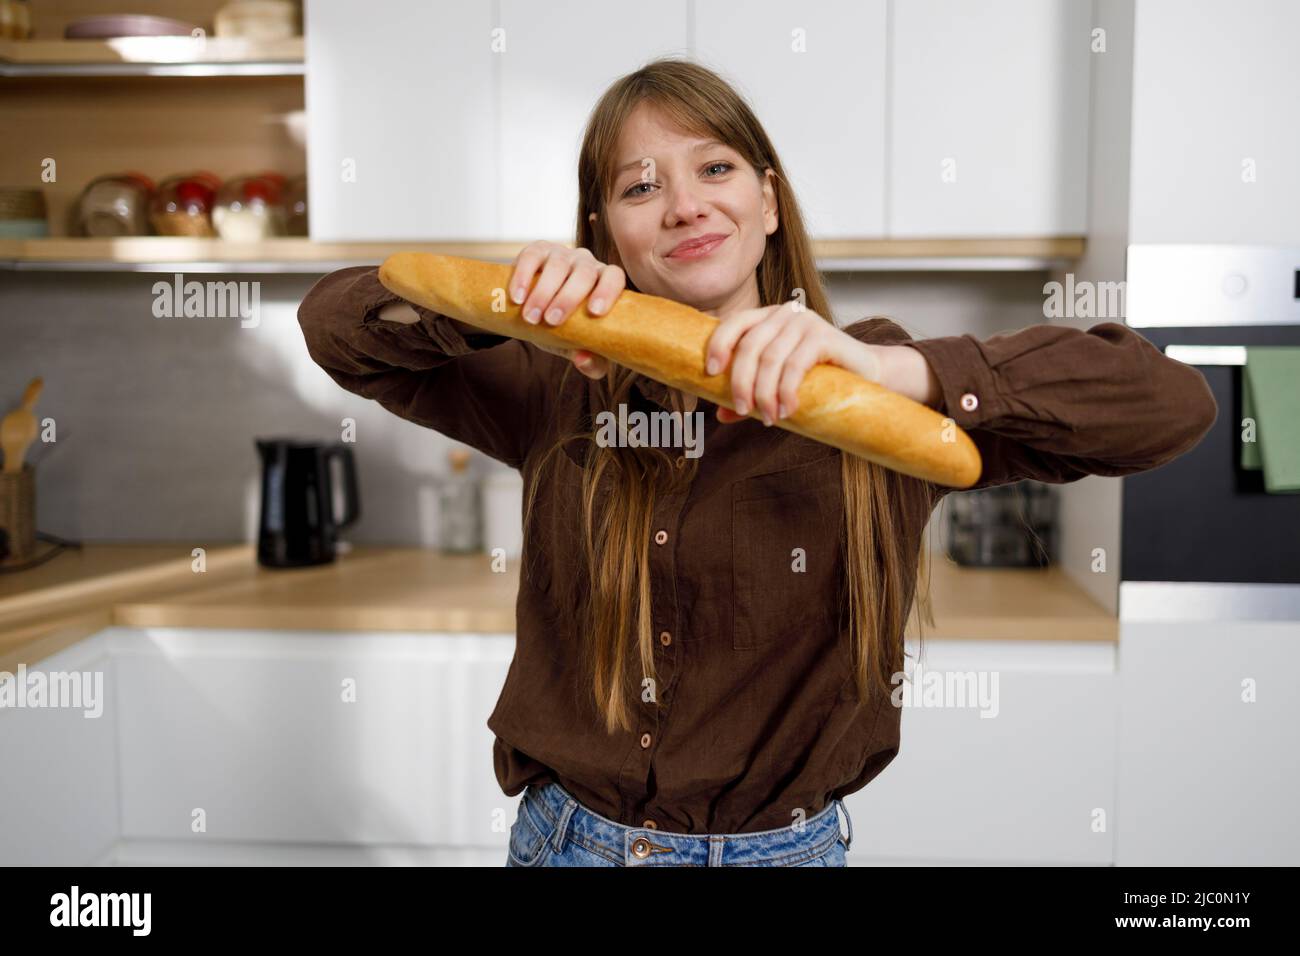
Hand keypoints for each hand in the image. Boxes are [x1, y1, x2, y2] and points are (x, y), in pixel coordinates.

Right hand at [509, 241, 624, 379]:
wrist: (532, 311)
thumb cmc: (564, 328)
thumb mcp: (577, 346)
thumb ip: (590, 361)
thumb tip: (584, 360)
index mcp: (603, 282)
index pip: (614, 277)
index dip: (608, 291)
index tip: (595, 312)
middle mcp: (586, 264)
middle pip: (584, 273)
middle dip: (568, 297)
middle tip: (552, 321)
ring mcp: (561, 254)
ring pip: (557, 265)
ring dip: (543, 292)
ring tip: (531, 317)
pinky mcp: (536, 250)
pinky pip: (531, 257)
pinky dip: (523, 277)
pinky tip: (517, 298)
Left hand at [705, 303, 886, 425]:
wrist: (865, 375)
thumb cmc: (817, 379)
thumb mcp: (777, 386)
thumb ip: (749, 395)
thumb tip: (719, 415)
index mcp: (767, 318)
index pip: (734, 323)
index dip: (718, 345)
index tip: (710, 373)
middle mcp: (784, 313)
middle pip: (749, 345)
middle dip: (740, 382)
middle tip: (743, 410)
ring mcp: (805, 322)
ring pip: (770, 359)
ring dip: (764, 393)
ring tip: (767, 418)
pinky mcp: (823, 336)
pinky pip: (794, 365)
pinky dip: (786, 391)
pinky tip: (787, 410)